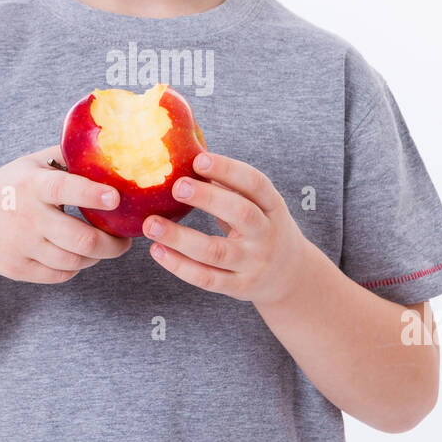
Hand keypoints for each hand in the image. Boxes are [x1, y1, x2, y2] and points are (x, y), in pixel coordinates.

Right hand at [0, 144, 131, 282]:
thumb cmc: (11, 187)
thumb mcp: (31, 165)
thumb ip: (66, 155)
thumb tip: (110, 143)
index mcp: (33, 185)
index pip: (64, 189)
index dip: (91, 194)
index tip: (115, 198)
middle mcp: (27, 217)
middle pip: (80, 239)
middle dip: (113, 244)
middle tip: (125, 240)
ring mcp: (21, 246)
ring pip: (74, 261)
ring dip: (97, 256)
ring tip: (104, 247)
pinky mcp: (18, 269)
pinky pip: (60, 275)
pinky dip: (75, 267)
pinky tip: (78, 256)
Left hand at [141, 150, 307, 306]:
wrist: (290, 276)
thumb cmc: (262, 228)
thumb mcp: (259, 205)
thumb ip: (230, 186)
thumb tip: (186, 154)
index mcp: (273, 207)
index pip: (256, 184)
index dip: (229, 170)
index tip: (199, 159)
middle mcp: (266, 234)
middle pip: (242, 215)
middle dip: (209, 199)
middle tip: (176, 186)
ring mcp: (253, 263)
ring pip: (217, 252)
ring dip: (181, 238)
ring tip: (151, 224)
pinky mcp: (239, 287)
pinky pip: (207, 278)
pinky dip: (180, 266)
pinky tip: (157, 250)